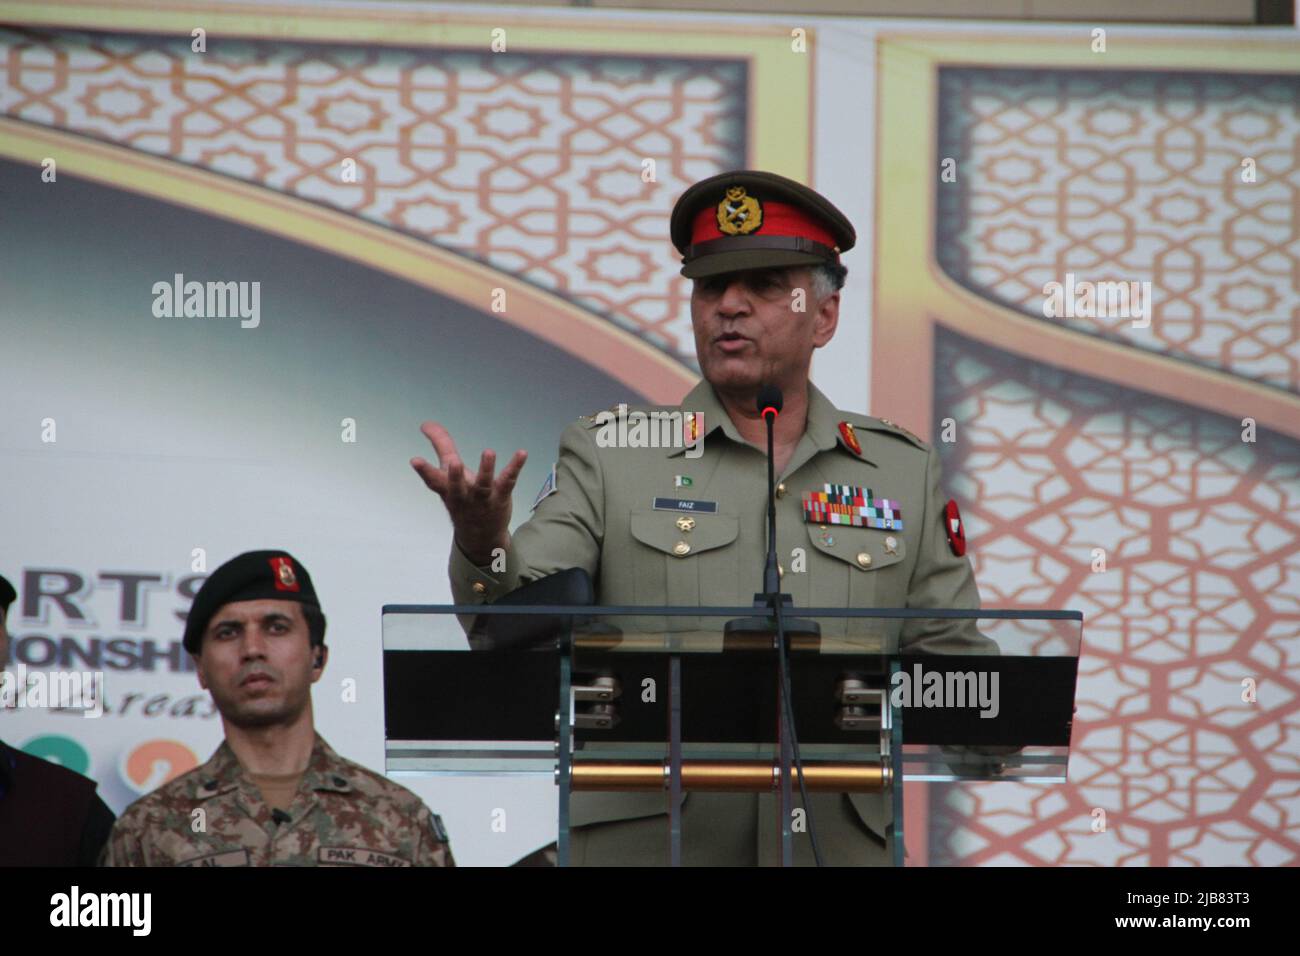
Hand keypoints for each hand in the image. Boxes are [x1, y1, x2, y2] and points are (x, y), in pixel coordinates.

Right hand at [411, 422, 526, 564]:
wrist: (480, 536)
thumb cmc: (461, 497)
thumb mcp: (448, 473)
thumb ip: (441, 446)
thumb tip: (426, 423)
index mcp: (447, 489)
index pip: (433, 480)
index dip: (424, 471)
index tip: (415, 460)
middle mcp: (463, 495)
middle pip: (456, 487)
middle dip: (454, 476)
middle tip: (453, 463)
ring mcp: (482, 498)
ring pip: (483, 485)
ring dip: (486, 470)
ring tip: (488, 452)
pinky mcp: (500, 496)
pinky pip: (508, 481)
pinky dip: (515, 467)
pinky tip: (521, 453)